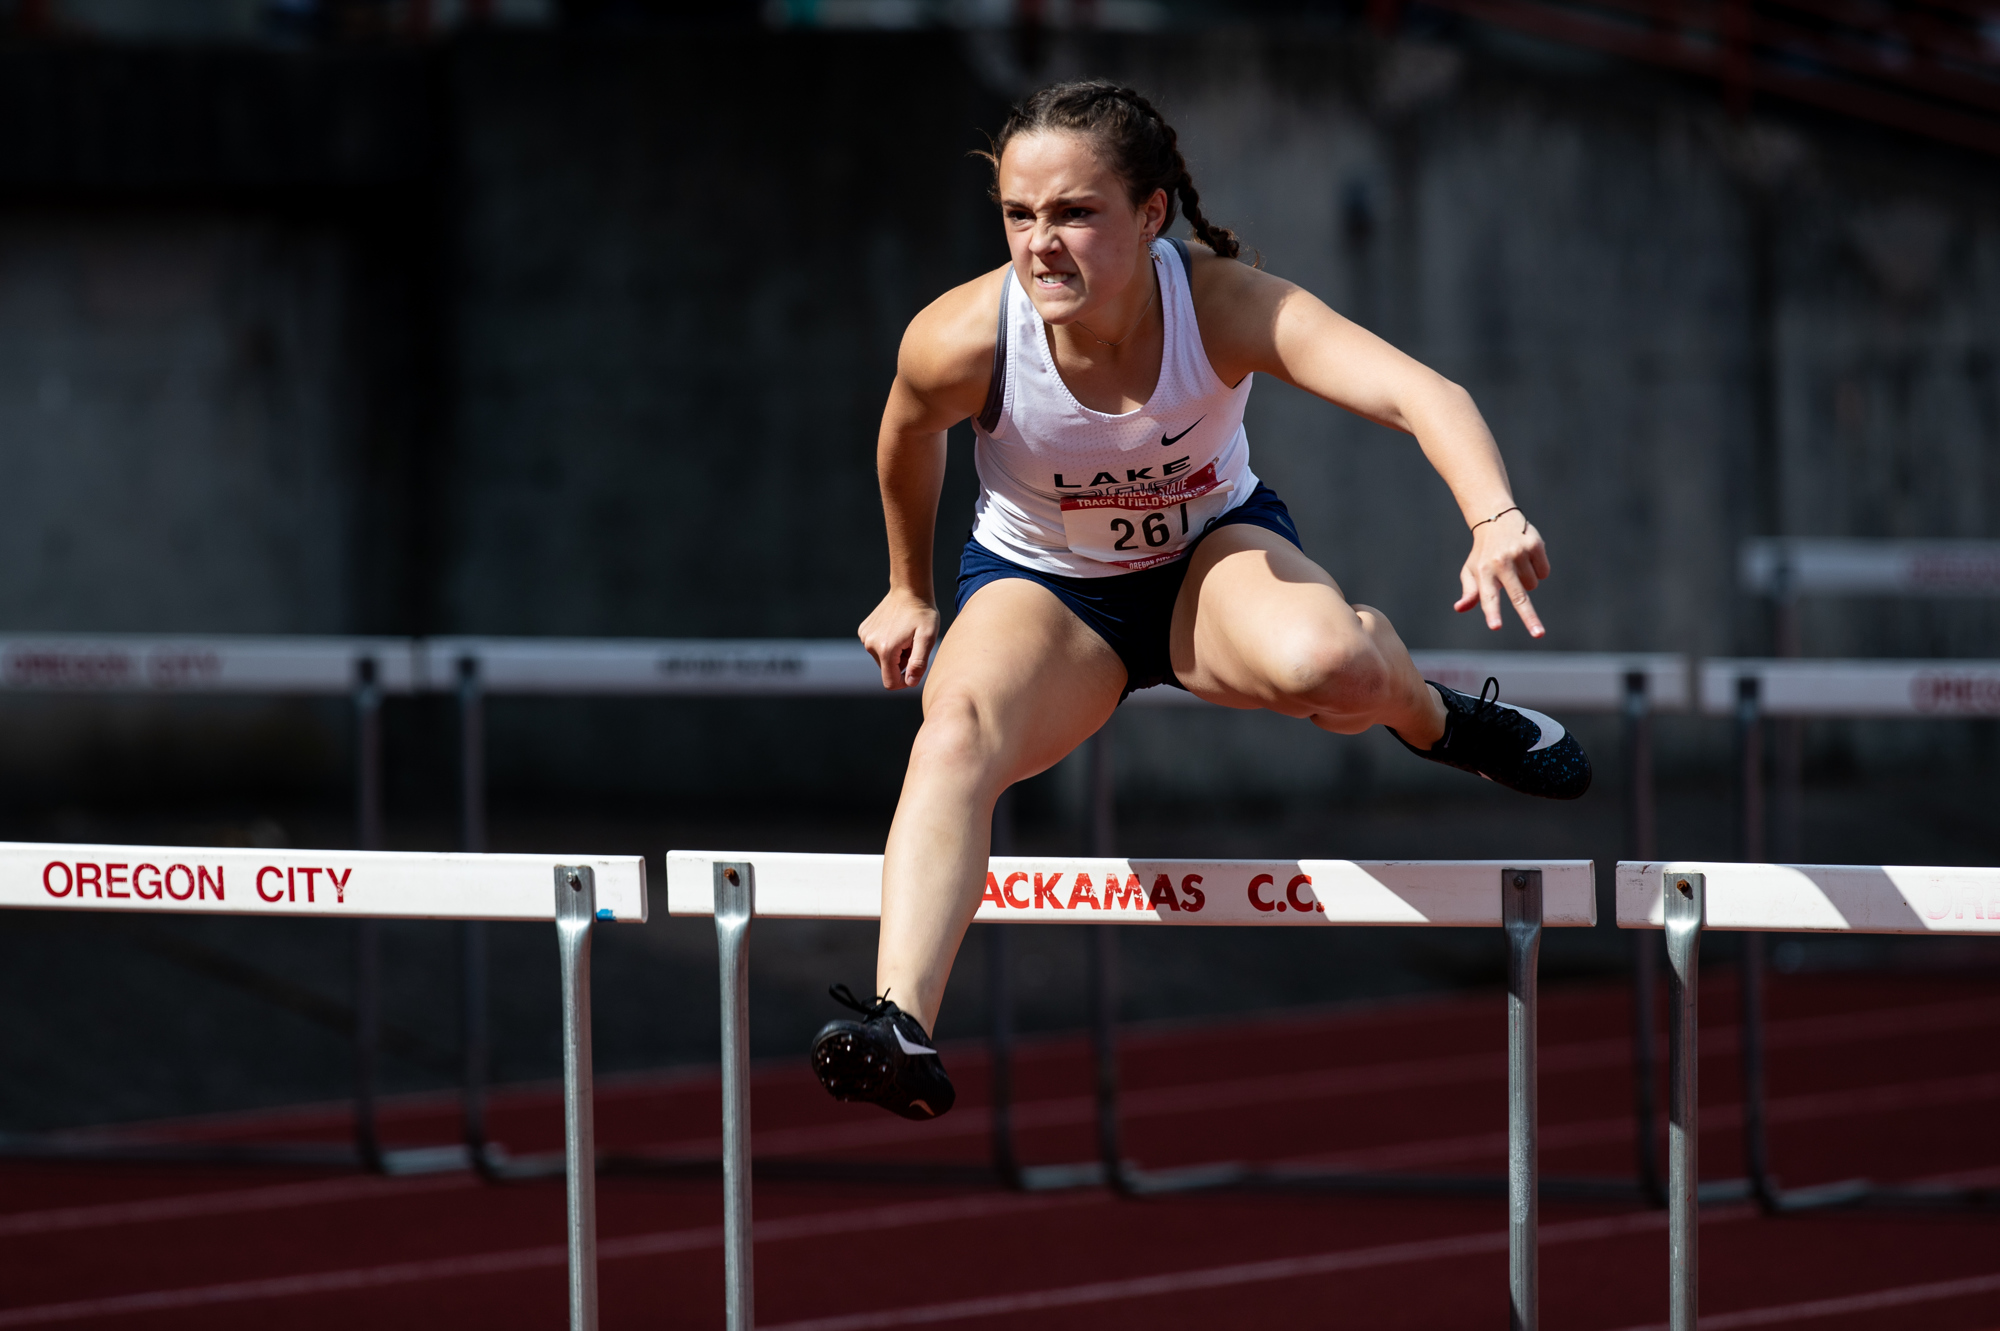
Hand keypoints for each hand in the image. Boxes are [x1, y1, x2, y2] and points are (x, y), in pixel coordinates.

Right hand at [859, 588, 941, 689]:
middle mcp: (870, 644)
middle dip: (901, 663)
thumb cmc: (923, 614)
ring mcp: (865, 636)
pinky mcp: (864, 630)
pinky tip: (897, 629)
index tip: (915, 670)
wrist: (910, 589)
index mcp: (885, 650)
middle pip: (886, 670)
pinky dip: (888, 644)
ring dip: (895, 654)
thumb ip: (918, 663)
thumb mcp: (927, 638)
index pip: (890, 682)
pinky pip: (876, 647)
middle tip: (913, 645)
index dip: (904, 682)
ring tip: (906, 636)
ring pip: (881, 659)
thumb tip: (909, 682)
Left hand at [1454, 511, 1550, 636]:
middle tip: (1539, 635)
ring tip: (1515, 566)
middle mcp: (1500, 562)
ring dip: (1526, 583)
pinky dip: (1538, 570)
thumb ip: (1470, 592)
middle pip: (1518, 597)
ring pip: (1532, 585)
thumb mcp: (1471, 570)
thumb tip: (1459, 608)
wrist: (1496, 519)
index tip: (1495, 626)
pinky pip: (1544, 572)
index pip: (1487, 596)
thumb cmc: (1483, 553)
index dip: (1492, 612)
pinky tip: (1526, 559)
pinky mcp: (1535, 545)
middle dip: (1529, 618)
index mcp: (1483, 571)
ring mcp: (1519, 553)